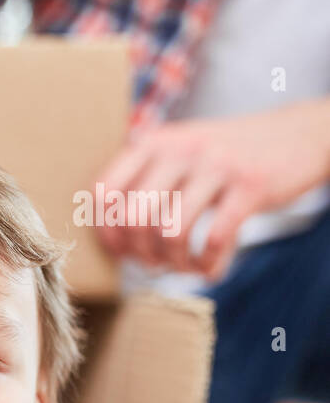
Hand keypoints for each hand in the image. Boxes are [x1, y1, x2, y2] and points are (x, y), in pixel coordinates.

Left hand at [94, 100, 329, 281]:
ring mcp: (216, 165)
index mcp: (153, 142)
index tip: (121, 252)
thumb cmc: (226, 156)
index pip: (104, 192)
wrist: (298, 133)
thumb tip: (109, 237)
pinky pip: (215, 237)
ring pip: (171, 232)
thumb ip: (144, 182)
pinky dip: (207, 264)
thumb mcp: (179, 153)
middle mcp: (180, 150)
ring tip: (184, 267)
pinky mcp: (251, 184)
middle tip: (154, 264)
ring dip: (174, 263)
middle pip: (134, 219)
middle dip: (139, 254)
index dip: (106, 231)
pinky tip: (210, 269)